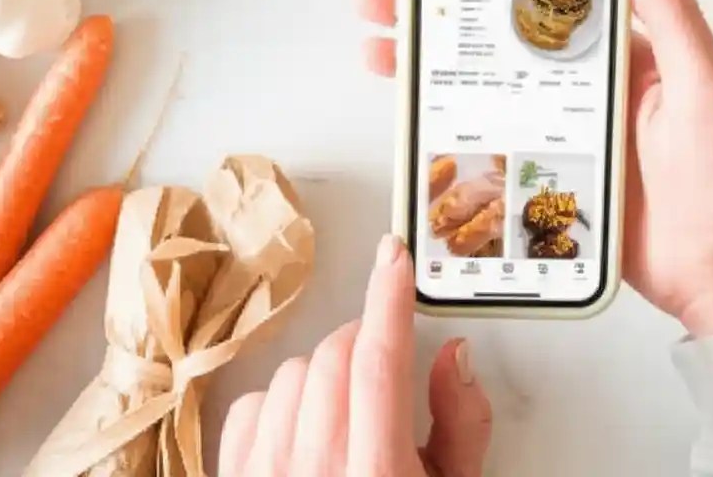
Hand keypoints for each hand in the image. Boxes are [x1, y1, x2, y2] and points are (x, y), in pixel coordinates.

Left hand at [218, 235, 491, 476]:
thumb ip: (462, 425)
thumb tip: (452, 357)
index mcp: (377, 474)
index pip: (378, 360)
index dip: (388, 297)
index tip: (394, 256)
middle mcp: (314, 472)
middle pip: (334, 358)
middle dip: (364, 341)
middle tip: (385, 363)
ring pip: (292, 374)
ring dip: (323, 374)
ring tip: (349, 416)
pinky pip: (251, 405)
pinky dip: (279, 402)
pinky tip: (304, 429)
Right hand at [360, 0, 712, 336]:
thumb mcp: (705, 87)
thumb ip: (673, 20)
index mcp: (621, 61)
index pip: (549, 7)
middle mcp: (583, 93)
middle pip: (499, 46)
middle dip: (440, 21)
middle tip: (390, 3)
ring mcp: (559, 136)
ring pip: (483, 93)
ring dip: (431, 72)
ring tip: (385, 52)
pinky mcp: (543, 179)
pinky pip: (489, 149)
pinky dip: (449, 133)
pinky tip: (418, 120)